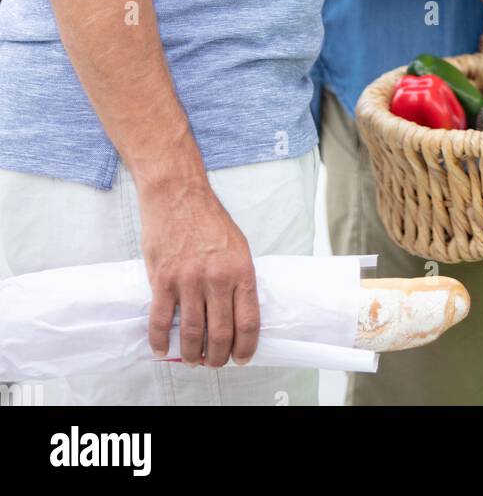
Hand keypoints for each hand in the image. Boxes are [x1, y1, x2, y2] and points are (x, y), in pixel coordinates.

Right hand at [138, 177, 259, 368]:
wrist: (178, 193)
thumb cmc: (208, 218)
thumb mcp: (237, 245)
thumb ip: (237, 278)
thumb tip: (236, 312)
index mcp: (241, 270)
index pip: (248, 322)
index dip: (245, 348)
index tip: (241, 358)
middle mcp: (217, 278)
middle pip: (221, 334)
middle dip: (218, 357)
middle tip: (214, 362)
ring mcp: (189, 280)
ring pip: (192, 334)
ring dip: (192, 355)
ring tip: (193, 360)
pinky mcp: (163, 279)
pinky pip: (161, 321)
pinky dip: (161, 342)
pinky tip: (163, 350)